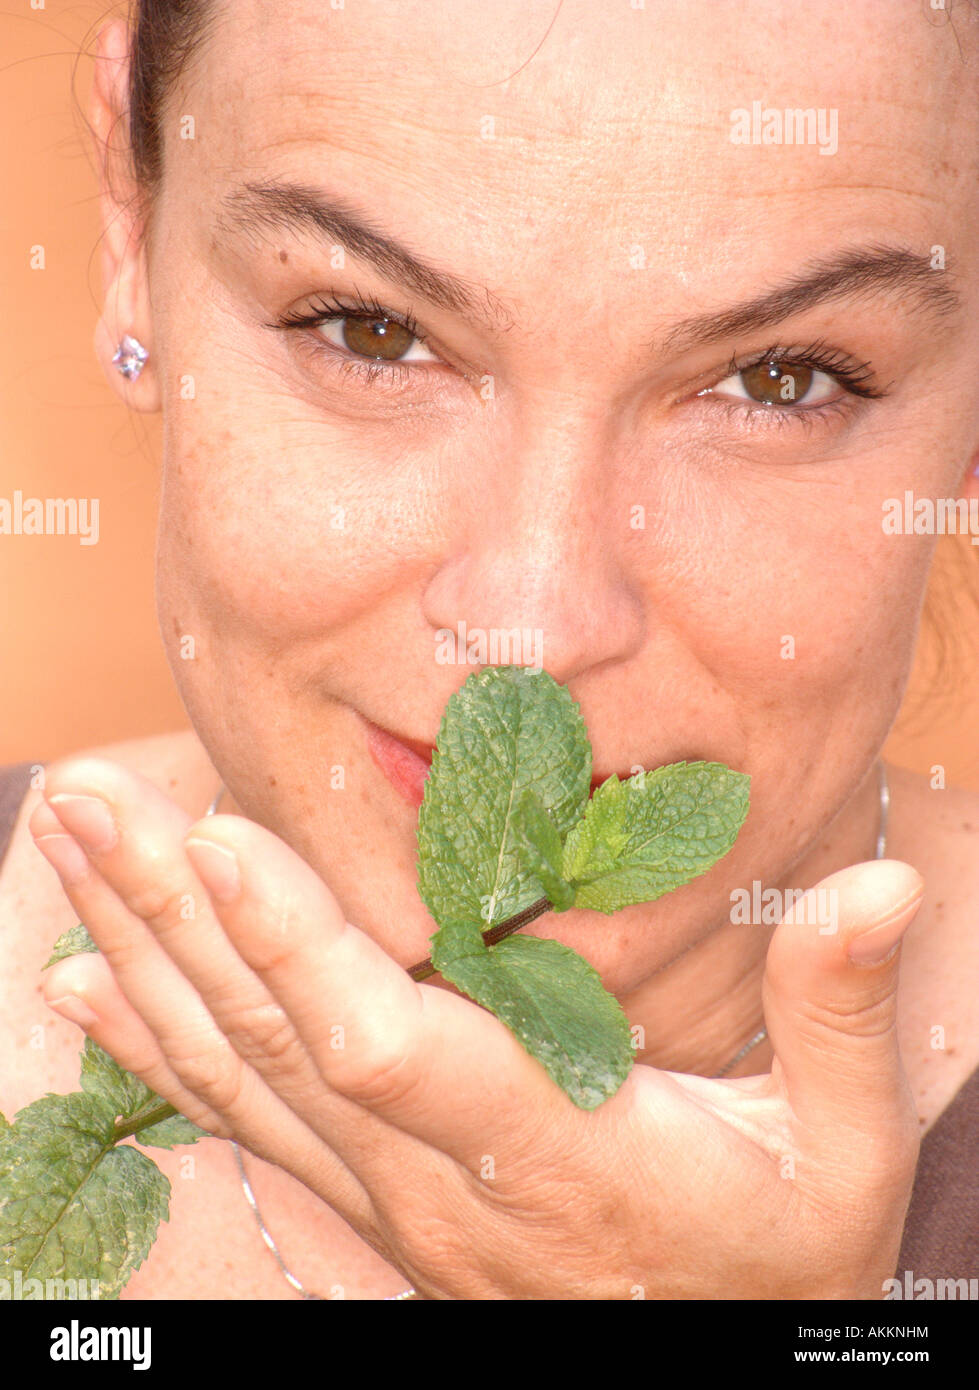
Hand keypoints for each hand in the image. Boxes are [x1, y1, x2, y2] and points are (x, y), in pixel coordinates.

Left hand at [29, 757, 923, 1299]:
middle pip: (274, 1038)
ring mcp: (388, 1189)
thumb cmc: (774, 1256)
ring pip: (236, 1066)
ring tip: (72, 842)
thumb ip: (839, 1014)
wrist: (710, 1362)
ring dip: (141, 950)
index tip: (221, 840)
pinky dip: (155, 1041)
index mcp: (545, 1152)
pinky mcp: (374, 1191)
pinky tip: (88, 978)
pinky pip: (242, 1112)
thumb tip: (879, 884)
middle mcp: (436, 1172)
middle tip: (83, 799)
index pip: (391, 1046)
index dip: (298, 948)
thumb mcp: (838, 1151)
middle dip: (169, 912)